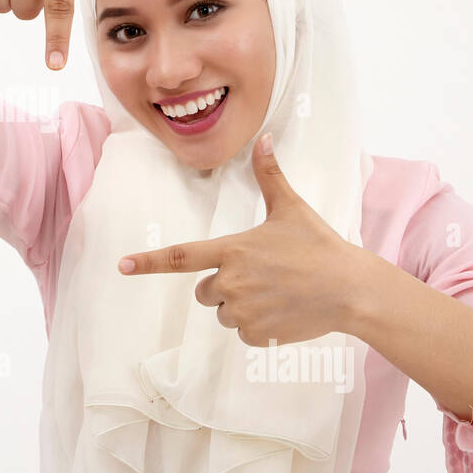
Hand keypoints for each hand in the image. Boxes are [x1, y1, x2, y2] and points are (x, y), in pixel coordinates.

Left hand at [116, 133, 368, 344]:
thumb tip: (264, 138)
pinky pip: (240, 333)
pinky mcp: (256, 334)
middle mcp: (231, 282)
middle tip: (261, 278)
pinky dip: (256, 326)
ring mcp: (242, 311)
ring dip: (240, 307)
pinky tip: (282, 312)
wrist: (350, 290)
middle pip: (203, 291)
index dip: (149, 262)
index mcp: (233, 250)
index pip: (181, 256)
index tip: (122, 266)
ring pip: (222, 313)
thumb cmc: (319, 246)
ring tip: (275, 294)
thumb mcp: (290, 209)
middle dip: (223, 286)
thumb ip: (269, 176)